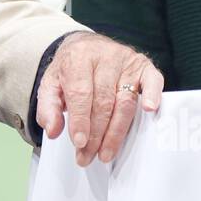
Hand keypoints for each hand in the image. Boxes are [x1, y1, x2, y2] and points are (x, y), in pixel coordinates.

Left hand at [35, 33, 163, 165]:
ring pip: (125, 100)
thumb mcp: (50, 84)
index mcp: (78, 57)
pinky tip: (149, 110)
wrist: (85, 46)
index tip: (80, 143)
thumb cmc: (70, 69)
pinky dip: (152, 96)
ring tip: (106, 152)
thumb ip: (48, 108)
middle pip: (104, 102)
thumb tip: (53, 130)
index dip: (81, 121)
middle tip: (89, 155)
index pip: (81, 93)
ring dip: (117, 131)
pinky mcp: (143, 66)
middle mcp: (104, 56)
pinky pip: (153, 81)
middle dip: (97, 134)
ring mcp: (126, 61)